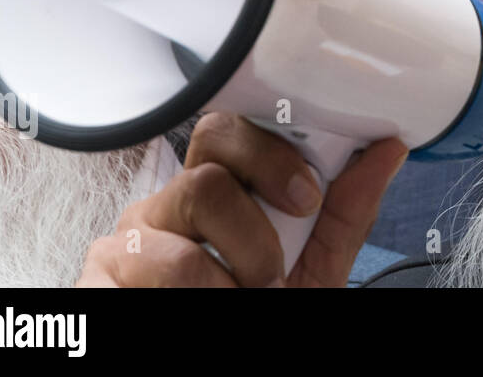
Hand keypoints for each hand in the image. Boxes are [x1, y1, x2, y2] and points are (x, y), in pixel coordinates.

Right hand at [77, 113, 407, 286]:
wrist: (220, 365)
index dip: (271, 155)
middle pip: (204, 171)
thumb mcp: (314, 267)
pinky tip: (196, 311)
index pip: (227, 129)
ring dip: (229, 283)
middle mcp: (162, 208)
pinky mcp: (94, 284)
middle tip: (270, 271)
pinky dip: (195, 305)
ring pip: (183, 237)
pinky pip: (148, 278)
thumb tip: (388, 150)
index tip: (306, 199)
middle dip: (253, 224)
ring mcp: (123, 245)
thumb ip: (346, 213)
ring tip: (237, 302)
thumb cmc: (261, 309)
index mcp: (212, 190)